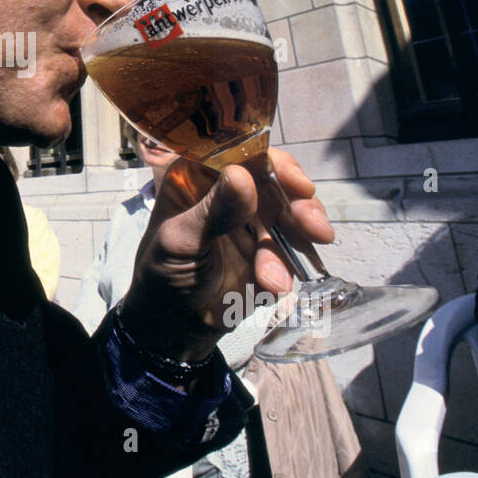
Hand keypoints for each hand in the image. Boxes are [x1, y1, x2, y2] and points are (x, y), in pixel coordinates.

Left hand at [119, 148, 334, 363]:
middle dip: (299, 206)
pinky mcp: (272, 249)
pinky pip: (294, 248)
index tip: (296, 182)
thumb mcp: (180, 241)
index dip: (272, 162)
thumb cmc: (163, 273)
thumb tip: (243, 175)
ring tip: (277, 278)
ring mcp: (255, 219)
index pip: (241, 152)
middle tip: (314, 228)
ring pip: (292, 215)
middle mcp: (231, 191)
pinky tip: (274, 286)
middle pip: (277, 182)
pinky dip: (289, 267)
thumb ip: (212, 212)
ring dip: (297, 242)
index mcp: (200, 176)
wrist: (176, 325)